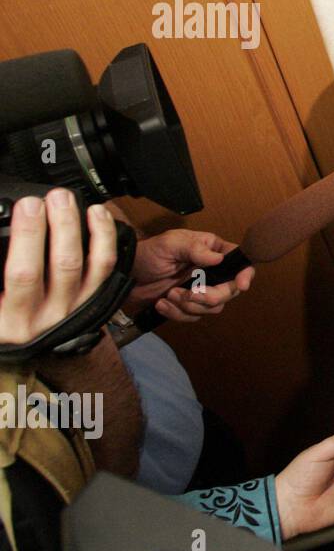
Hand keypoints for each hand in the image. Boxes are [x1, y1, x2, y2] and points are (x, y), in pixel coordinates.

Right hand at [1, 191, 116, 343]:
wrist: (35, 353)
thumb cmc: (3, 322)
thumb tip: (0, 230)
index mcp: (11, 319)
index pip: (22, 274)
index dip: (28, 236)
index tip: (27, 205)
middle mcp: (48, 315)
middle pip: (62, 264)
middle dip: (59, 225)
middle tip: (51, 197)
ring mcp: (76, 308)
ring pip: (88, 263)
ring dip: (80, 227)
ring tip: (68, 200)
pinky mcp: (95, 300)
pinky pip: (106, 267)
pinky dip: (105, 238)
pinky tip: (98, 215)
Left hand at [127, 229, 254, 321]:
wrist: (125, 275)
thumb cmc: (148, 253)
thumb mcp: (171, 244)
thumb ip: (195, 249)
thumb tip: (218, 258)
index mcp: (213, 252)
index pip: (239, 262)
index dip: (245, 274)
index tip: (241, 285)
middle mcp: (212, 272)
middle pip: (229, 291)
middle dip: (210, 296)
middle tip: (190, 293)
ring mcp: (200, 290)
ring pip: (212, 307)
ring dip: (189, 305)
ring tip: (169, 295)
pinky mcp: (188, 306)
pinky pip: (193, 316)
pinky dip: (176, 313)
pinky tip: (162, 303)